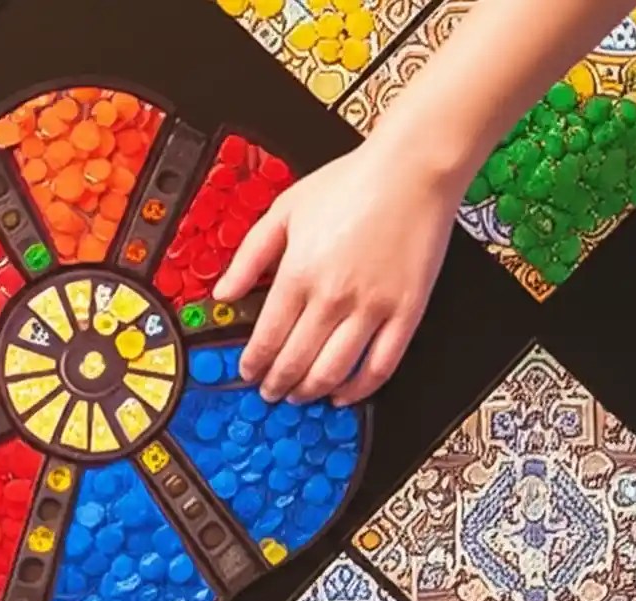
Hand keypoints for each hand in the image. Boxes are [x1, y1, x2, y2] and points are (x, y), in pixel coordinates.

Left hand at [212, 138, 461, 406]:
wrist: (413, 170)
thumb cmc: (352, 183)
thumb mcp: (284, 209)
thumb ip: (249, 256)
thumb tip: (223, 292)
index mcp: (299, 273)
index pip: (266, 337)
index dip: (253, 364)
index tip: (248, 373)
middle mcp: (333, 296)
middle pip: (296, 361)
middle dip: (276, 383)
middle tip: (269, 391)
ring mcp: (372, 308)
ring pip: (334, 371)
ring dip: (310, 391)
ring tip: (299, 395)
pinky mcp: (407, 313)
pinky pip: (381, 366)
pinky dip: (360, 389)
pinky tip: (345, 394)